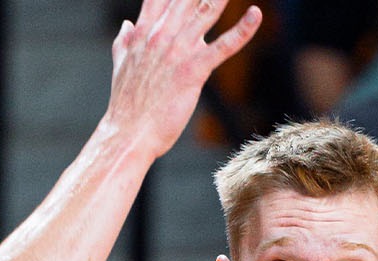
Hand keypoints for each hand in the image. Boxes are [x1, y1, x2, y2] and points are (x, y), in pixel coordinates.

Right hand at [105, 0, 261, 156]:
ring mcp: (178, 50)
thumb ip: (125, 41)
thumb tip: (127, 25)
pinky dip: (242, 30)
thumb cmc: (126, 104)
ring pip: (206, 11)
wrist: (128, 132)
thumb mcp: (121, 65)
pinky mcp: (193, 70)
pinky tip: (255, 14)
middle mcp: (161, 35)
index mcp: (144, 32)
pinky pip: (224, 46)